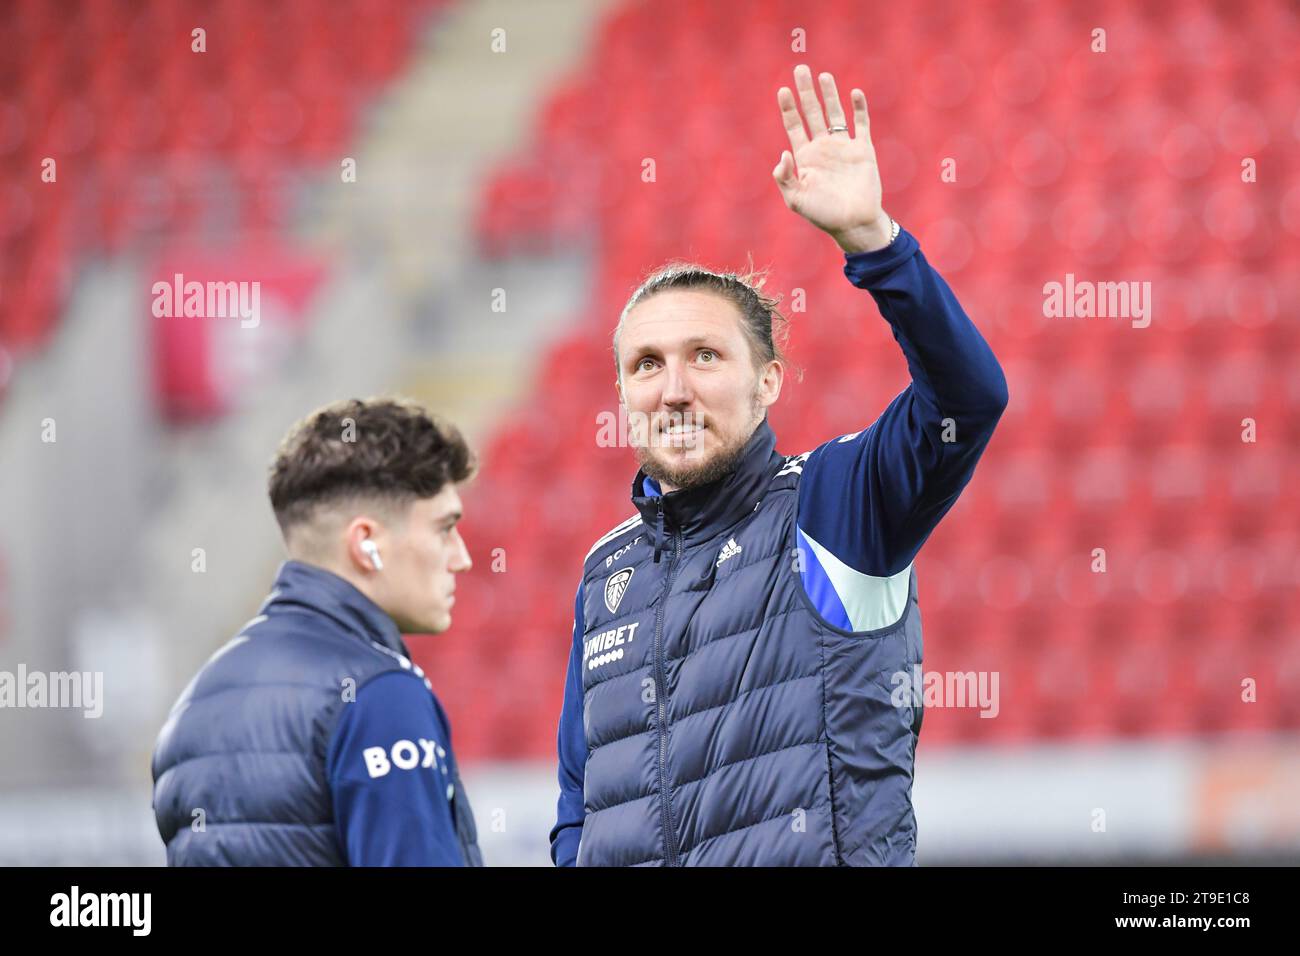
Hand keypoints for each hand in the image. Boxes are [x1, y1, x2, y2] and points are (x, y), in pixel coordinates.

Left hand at [773, 65, 890, 253]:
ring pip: (835, 114)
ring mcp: (843, 147)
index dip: (789, 108)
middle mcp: (823, 148)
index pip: (794, 126)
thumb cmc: (823, 214)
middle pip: (813, 113)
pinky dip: (858, 109)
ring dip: (830, 95)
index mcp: (805, 158)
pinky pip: (861, 125)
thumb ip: (785, 178)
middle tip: (800, 69)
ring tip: (823, 76)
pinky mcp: (863, 150)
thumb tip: (783, 154)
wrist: (854, 223)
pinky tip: (854, 93)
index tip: (782, 90)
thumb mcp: (796, 200)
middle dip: (806, 92)